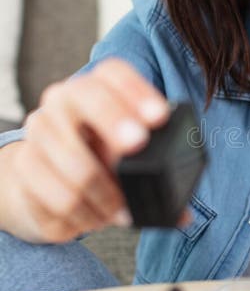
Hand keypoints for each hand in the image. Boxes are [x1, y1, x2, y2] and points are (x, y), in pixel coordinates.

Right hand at [5, 58, 170, 243]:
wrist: (41, 180)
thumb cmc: (96, 161)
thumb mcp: (127, 159)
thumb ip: (156, 174)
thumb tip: (183, 215)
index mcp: (96, 87)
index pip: (113, 73)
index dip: (137, 91)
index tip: (159, 117)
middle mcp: (63, 101)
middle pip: (88, 98)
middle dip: (115, 121)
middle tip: (139, 146)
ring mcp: (40, 131)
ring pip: (76, 163)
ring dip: (107, 196)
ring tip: (122, 212)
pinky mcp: (25, 165)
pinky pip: (60, 197)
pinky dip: (85, 216)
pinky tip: (95, 218)